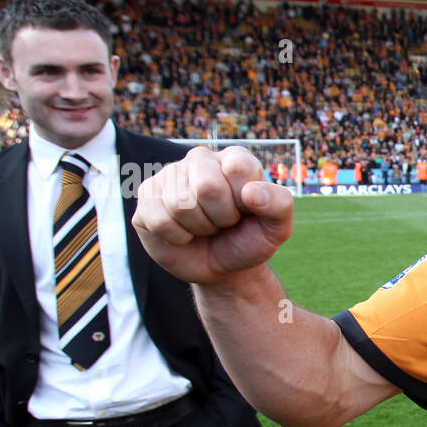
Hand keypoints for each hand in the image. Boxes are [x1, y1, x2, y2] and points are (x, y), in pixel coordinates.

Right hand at [133, 146, 293, 284]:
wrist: (222, 268)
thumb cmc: (248, 240)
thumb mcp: (277, 228)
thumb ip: (279, 204)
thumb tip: (251, 192)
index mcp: (234, 158)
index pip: (238, 168)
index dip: (244, 201)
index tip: (246, 211)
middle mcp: (200, 159)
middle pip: (206, 187)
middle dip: (221, 218)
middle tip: (224, 223)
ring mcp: (169, 176)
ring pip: (181, 205)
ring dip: (199, 228)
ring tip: (205, 228)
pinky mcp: (147, 198)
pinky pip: (160, 220)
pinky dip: (178, 237)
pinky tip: (184, 234)